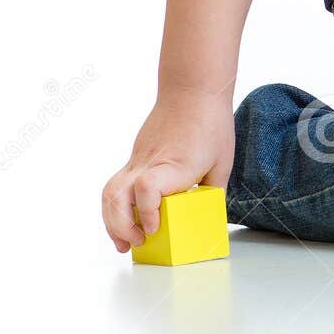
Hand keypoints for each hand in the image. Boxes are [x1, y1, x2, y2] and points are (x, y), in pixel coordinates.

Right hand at [101, 91, 234, 253]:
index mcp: (175, 164)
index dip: (148, 211)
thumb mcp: (222, 161)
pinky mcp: (135, 156)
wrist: (193, 90)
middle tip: (137, 243)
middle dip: (122, 227)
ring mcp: (139, 159)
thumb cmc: (211, 123)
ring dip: (112, 222)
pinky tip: (127, 217)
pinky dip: (115, 206)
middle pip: (119, 196)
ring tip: (124, 240)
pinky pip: (116, 184)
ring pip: (110, 192)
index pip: (148, 187)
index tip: (154, 228)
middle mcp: (151, 163)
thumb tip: (209, 214)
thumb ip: (213, 190)